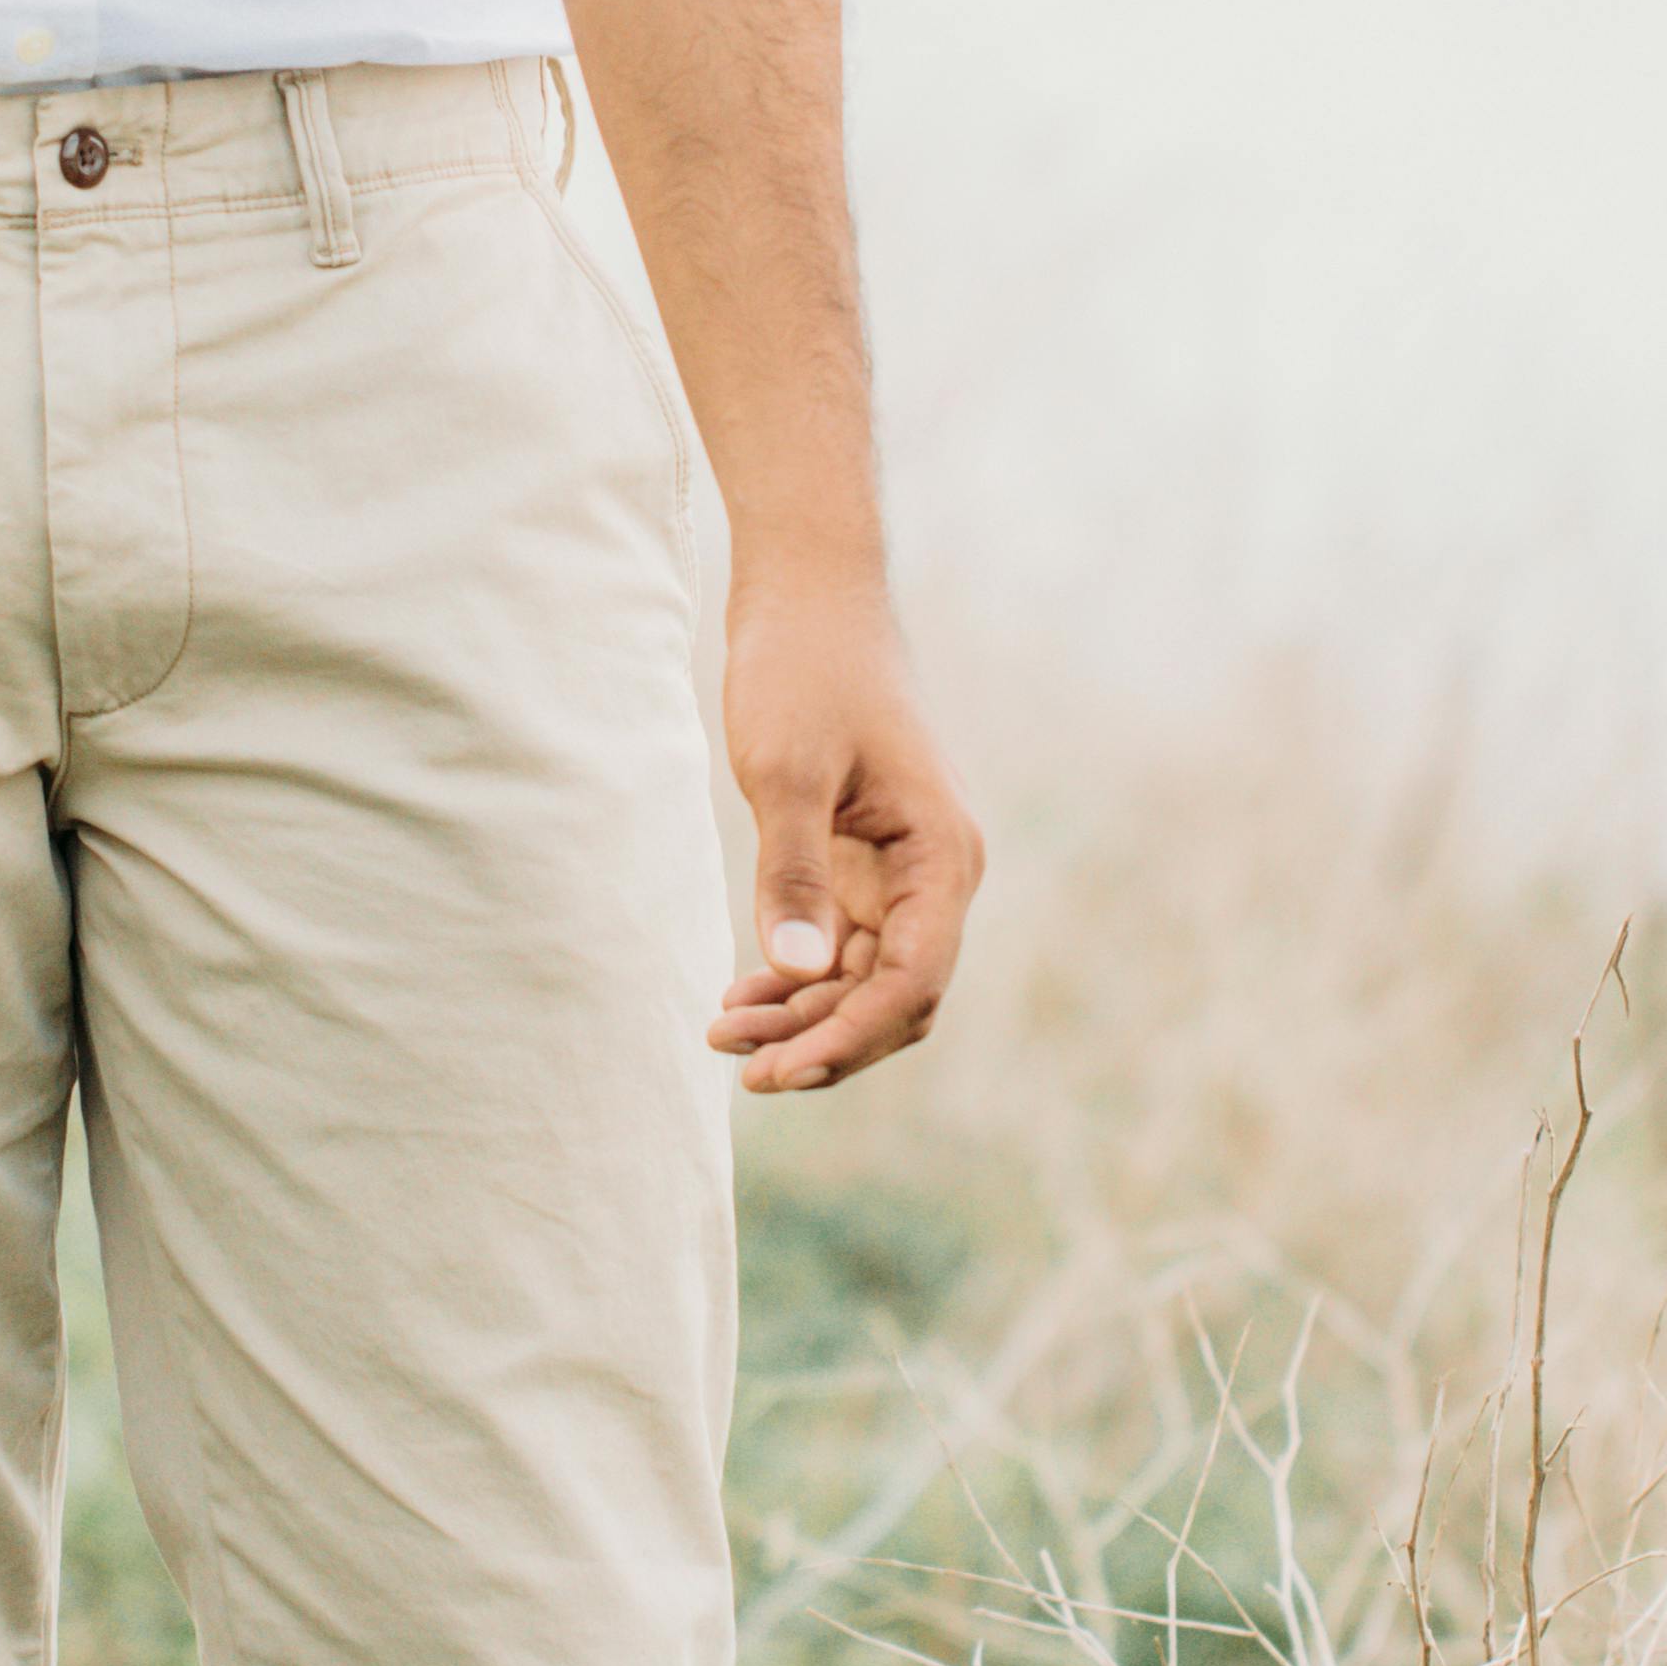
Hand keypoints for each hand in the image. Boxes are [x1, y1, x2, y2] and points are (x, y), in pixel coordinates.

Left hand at [710, 572, 983, 1090]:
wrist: (810, 594)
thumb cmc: (805, 668)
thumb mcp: (788, 770)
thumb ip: (795, 872)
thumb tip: (801, 971)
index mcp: (942, 856)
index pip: (911, 982)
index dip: (846, 1038)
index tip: (775, 1072)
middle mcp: (936, 874)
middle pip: (895, 997)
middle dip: (823, 1039)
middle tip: (739, 1064)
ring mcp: (902, 872)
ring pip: (865, 979)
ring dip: (804, 1014)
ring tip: (724, 1032)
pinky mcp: (865, 863)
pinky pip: (843, 946)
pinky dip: (799, 977)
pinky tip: (743, 994)